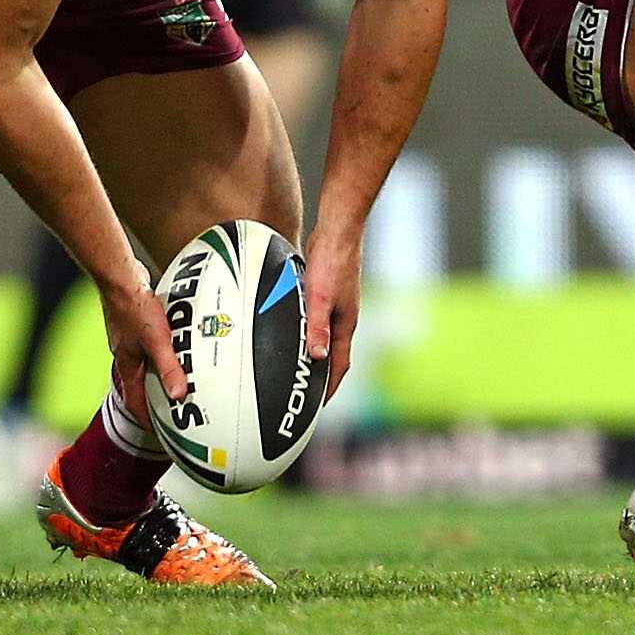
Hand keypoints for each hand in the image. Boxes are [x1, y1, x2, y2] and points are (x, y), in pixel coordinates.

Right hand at [102, 270, 187, 415]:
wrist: (120, 279)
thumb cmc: (134, 308)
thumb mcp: (157, 341)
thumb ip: (168, 368)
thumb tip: (178, 395)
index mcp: (128, 365)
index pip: (136, 402)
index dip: (148, 419)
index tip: (161, 432)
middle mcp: (126, 355)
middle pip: (141, 385)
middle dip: (156, 400)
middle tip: (174, 409)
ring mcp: (130, 340)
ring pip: (146, 365)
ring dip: (160, 375)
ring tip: (179, 380)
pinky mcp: (136, 325)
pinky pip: (150, 346)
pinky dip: (162, 353)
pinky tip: (174, 346)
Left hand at [303, 227, 362, 397]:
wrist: (339, 228)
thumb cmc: (334, 260)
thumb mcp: (321, 297)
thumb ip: (318, 327)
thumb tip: (315, 357)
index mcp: (346, 323)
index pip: (339, 364)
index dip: (329, 387)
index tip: (317, 407)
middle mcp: (343, 317)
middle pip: (331, 354)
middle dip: (319, 377)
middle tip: (302, 395)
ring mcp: (334, 305)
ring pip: (322, 337)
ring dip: (311, 354)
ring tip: (292, 368)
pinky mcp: (324, 292)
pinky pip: (314, 321)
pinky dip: (304, 333)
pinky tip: (288, 331)